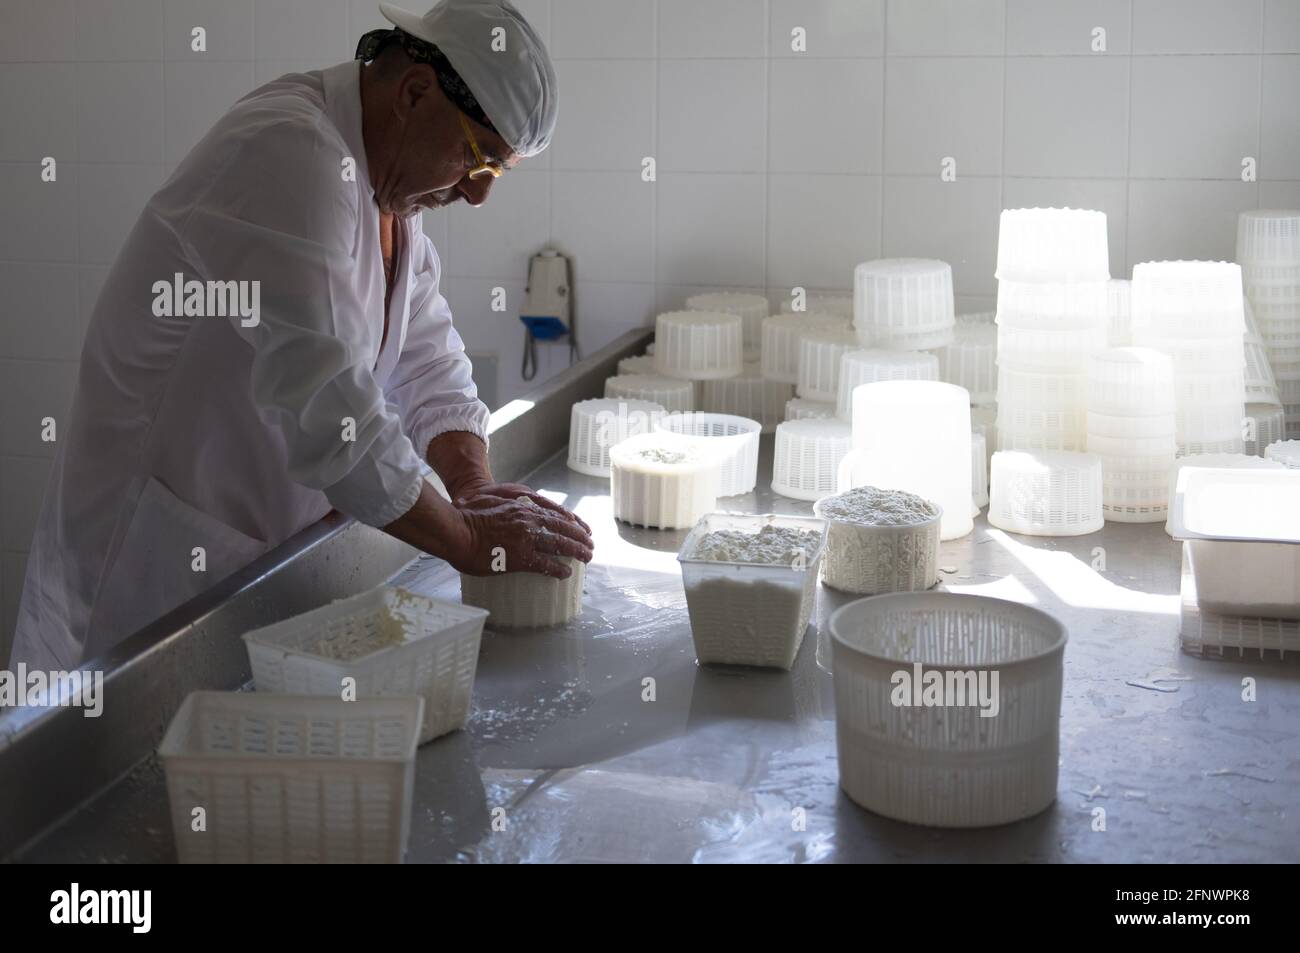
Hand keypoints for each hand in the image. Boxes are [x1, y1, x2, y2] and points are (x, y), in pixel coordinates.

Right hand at [452, 489, 592, 578]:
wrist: (455, 530)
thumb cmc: (465, 516)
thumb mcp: (488, 500)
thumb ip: (503, 504)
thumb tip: (508, 508)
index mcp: (521, 506)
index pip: (554, 512)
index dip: (571, 521)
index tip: (581, 527)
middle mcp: (528, 520)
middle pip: (563, 527)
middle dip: (580, 537)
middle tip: (590, 545)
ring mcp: (525, 538)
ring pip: (560, 544)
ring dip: (577, 551)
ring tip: (587, 558)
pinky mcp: (520, 557)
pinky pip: (545, 564)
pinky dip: (558, 569)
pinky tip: (566, 573)